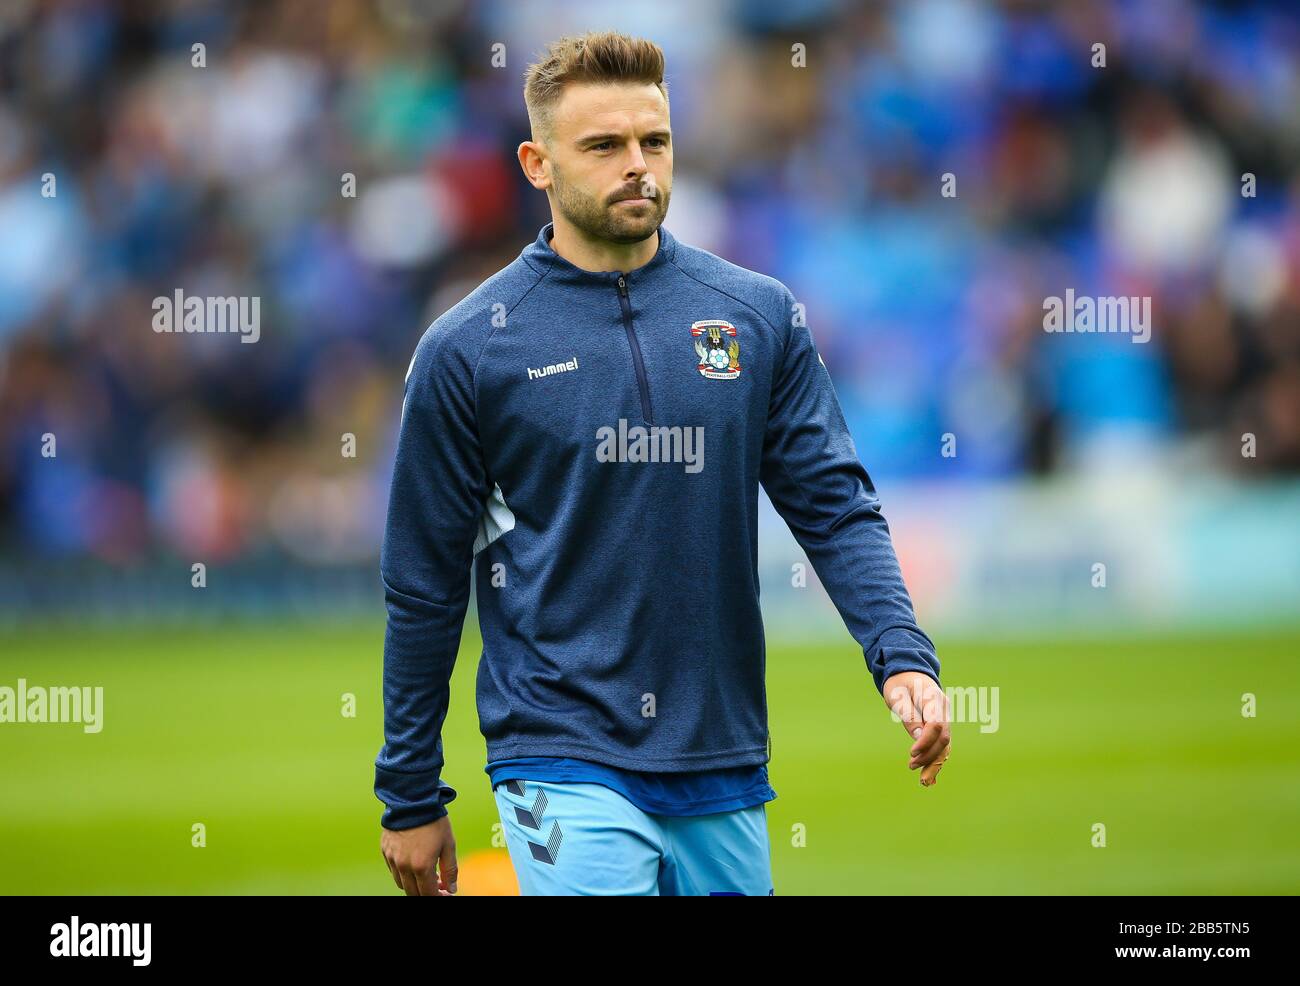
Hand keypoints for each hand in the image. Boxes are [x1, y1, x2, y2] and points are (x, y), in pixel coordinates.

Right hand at [381, 814, 456, 894]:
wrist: (411, 799)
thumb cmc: (433, 821)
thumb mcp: (448, 844)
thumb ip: (450, 869)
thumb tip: (451, 889)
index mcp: (421, 866)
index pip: (428, 894)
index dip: (438, 897)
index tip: (445, 894)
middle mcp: (404, 866)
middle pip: (413, 893)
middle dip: (426, 893)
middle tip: (437, 886)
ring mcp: (392, 859)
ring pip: (401, 884)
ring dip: (414, 884)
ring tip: (426, 872)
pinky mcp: (385, 851)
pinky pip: (393, 870)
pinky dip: (403, 872)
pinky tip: (413, 861)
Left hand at [882, 671, 950, 786]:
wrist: (908, 671)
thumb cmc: (899, 682)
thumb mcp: (897, 695)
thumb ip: (908, 714)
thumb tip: (918, 737)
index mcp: (932, 698)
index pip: (936, 724)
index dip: (926, 741)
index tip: (911, 753)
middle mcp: (943, 708)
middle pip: (944, 738)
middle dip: (930, 756)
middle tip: (911, 767)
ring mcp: (944, 716)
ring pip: (945, 744)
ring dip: (935, 762)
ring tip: (923, 780)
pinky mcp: (941, 724)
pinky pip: (942, 744)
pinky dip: (936, 759)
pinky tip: (930, 776)